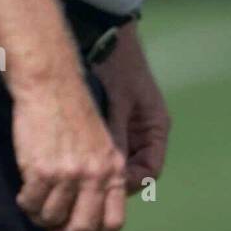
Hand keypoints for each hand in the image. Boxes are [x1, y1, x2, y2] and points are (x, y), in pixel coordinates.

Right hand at [12, 74, 127, 230]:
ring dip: (41, 214)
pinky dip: (26, 201)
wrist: (52, 85)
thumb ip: (101, 177)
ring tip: (38, 196)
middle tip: (54, 224)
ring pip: (51, 219)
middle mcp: (95, 174)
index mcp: (114, 168)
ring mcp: (69, 174)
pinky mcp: (42, 170)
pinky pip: (30, 205)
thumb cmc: (75, 115)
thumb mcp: (102, 145)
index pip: (114, 221)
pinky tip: (27, 187)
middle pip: (82, 227)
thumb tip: (90, 218)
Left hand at [94, 22, 170, 197]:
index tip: (107, 187)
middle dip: (113, 186)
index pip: (151, 171)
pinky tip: (75, 165)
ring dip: (102, 177)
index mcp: (155, 127)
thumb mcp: (118, 104)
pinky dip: (93, 164)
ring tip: (78, 182)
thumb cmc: (117, 67)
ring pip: (119, 168)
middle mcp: (145, 134)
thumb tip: (109, 174)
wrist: (105, 40)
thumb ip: (116, 137)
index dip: (132, 185)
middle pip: (134, 174)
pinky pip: (107, 155)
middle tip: (87, 190)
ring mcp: (128, 132)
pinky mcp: (111, 128)